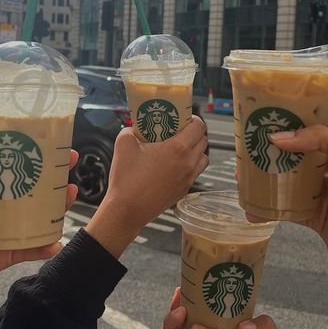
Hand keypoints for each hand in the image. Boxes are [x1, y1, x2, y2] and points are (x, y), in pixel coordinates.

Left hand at [0, 128, 78, 299]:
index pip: (12, 169)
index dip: (32, 158)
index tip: (51, 146)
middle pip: (30, 192)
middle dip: (52, 181)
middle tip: (70, 167)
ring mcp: (1, 232)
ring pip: (35, 219)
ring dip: (55, 210)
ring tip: (70, 197)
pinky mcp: (2, 256)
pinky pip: (28, 251)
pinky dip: (44, 248)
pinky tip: (56, 242)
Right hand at [86, 116, 207, 257]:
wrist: (126, 210)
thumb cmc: (126, 179)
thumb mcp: (124, 143)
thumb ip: (131, 130)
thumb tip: (135, 128)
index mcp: (178, 148)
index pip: (199, 126)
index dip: (193, 118)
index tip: (182, 118)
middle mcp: (188, 163)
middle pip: (204, 141)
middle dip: (194, 133)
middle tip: (178, 130)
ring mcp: (188, 179)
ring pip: (203, 158)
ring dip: (195, 150)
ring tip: (178, 148)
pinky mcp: (184, 191)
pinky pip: (195, 173)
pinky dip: (189, 166)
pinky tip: (172, 166)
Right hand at [264, 126, 327, 328]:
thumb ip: (324, 139)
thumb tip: (281, 138)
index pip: (314, 130)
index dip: (291, 124)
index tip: (265, 121)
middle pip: (296, 154)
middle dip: (272, 151)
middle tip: (247, 150)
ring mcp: (321, 194)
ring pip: (288, 180)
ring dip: (267, 178)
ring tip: (244, 177)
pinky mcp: (313, 216)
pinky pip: (286, 207)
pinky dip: (269, 208)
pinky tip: (253, 208)